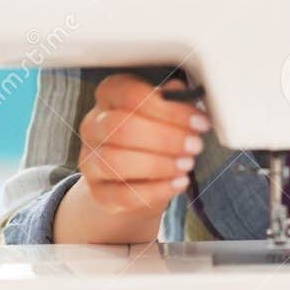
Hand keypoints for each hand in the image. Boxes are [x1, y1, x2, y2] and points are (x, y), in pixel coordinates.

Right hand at [77, 74, 210, 214]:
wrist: (132, 178)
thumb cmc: (151, 135)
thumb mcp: (164, 112)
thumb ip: (173, 101)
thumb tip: (183, 94)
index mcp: (109, 96)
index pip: (130, 95)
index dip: (168, 109)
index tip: (199, 122)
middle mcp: (93, 126)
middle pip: (121, 127)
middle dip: (164, 138)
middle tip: (195, 145)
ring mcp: (90, 160)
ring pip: (115, 162)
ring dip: (158, 164)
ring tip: (187, 164)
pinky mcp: (97, 192)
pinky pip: (122, 194)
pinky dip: (155, 190)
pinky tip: (179, 183)